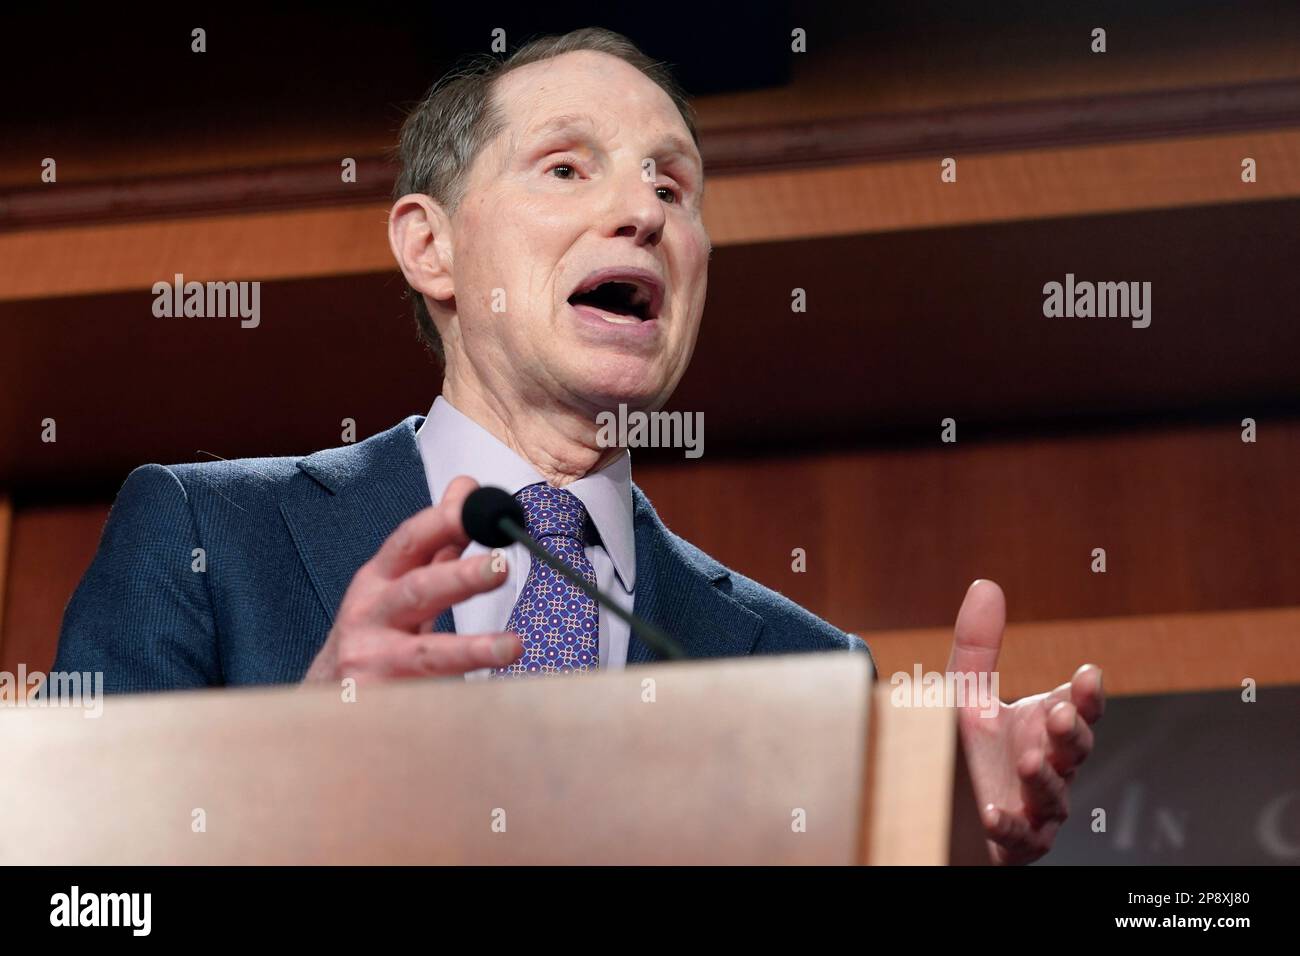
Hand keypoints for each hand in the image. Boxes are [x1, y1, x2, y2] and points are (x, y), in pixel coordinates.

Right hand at [303, 476, 522, 683]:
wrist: (325, 701)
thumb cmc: (372, 634)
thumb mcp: (397, 585)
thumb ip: (436, 543)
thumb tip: (466, 489)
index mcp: (378, 581)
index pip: (410, 541)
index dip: (444, 521)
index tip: (478, 506)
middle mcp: (369, 618)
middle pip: (417, 592)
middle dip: (459, 577)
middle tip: (500, 567)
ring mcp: (371, 665)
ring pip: (425, 655)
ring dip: (471, 650)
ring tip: (512, 647)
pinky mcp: (379, 706)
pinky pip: (426, 701)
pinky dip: (456, 700)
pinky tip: (485, 698)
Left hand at [947, 580, 1104, 863]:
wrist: (938, 804)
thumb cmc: (965, 748)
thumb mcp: (966, 692)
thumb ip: (978, 646)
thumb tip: (986, 585)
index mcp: (1045, 728)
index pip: (1081, 710)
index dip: (1087, 696)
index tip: (1087, 674)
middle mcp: (1050, 767)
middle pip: (1075, 751)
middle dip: (1071, 733)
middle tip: (1059, 714)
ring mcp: (1037, 809)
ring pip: (1054, 797)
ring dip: (1044, 778)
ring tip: (1028, 759)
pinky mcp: (1015, 843)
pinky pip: (1020, 839)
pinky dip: (1009, 826)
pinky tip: (993, 813)